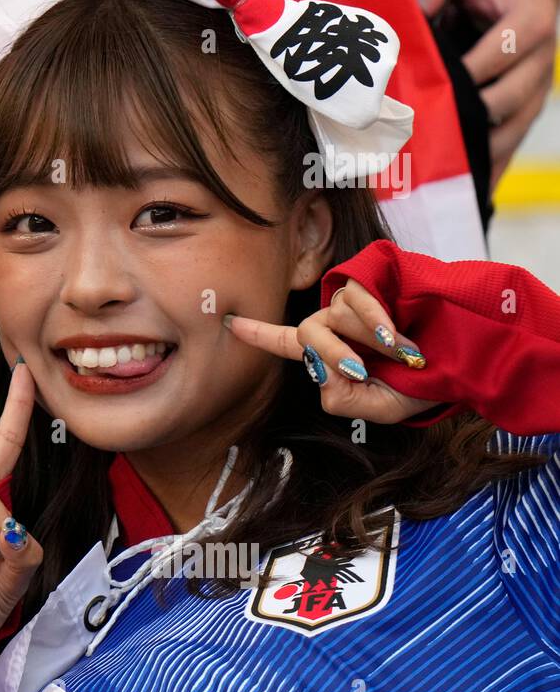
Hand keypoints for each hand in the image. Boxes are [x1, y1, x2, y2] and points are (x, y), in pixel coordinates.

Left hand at [226, 279, 437, 423]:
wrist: (462, 358)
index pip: (286, 343)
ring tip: (404, 354)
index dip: (258, 333)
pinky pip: (356, 302)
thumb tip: (320, 372)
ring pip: (333, 317)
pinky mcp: (370, 285)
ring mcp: (350, 304)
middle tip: (364, 371)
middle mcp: (333, 324)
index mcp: (330, 354)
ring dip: (369, 343)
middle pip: (306, 334)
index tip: (228, 321)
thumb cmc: (419, 385)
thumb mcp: (377, 407)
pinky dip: (377, 324)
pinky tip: (398, 339)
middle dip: (333, 356)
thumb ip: (342, 400)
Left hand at [415, 0, 558, 186]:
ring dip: (479, 154)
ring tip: (442, 180)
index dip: (462, 79)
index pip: (495, 58)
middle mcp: (542, 59)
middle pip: (505, 101)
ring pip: (512, 129)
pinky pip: (513, 143)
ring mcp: (539, 88)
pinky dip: (492, 167)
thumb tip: (415, 8)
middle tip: (420, 146)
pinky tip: (469, 192)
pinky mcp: (529, 108)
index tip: (425, 101)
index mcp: (530, 22)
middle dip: (465, 122)